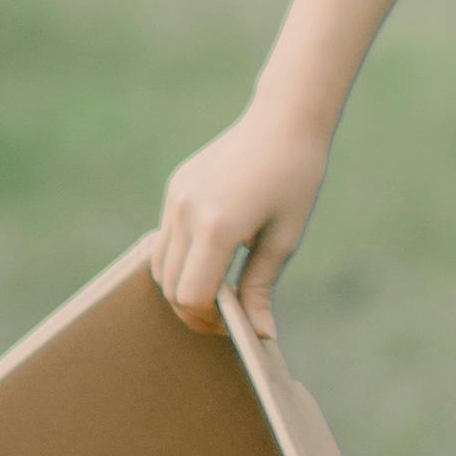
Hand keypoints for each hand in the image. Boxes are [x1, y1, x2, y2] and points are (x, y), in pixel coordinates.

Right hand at [153, 99, 329, 332]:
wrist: (283, 121)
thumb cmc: (294, 180)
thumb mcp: (284, 239)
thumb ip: (261, 288)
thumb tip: (260, 334)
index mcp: (218, 227)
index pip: (192, 297)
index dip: (210, 320)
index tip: (235, 323)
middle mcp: (187, 212)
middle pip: (171, 288)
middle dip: (195, 310)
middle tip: (228, 314)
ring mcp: (176, 198)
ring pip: (160, 266)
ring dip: (183, 285)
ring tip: (218, 286)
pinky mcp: (175, 188)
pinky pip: (165, 238)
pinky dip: (181, 258)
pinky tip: (212, 254)